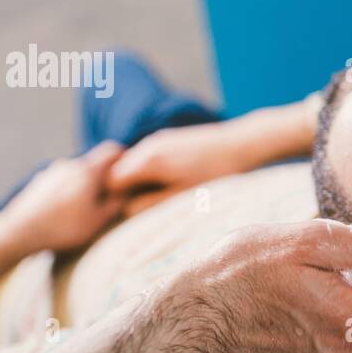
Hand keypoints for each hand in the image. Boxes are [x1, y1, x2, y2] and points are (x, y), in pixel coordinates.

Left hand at [0, 142, 126, 253]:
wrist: (19, 233)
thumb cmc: (63, 228)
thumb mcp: (98, 220)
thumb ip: (116, 203)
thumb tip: (126, 192)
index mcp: (87, 170)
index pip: (112, 150)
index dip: (125, 158)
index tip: (130, 172)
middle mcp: (69, 165)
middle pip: (94, 163)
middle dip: (105, 177)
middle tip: (110, 197)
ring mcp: (51, 172)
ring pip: (77, 173)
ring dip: (85, 185)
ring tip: (85, 209)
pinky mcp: (39, 182)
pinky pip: (62, 181)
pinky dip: (69, 191)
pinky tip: (65, 212)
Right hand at [106, 122, 250, 217]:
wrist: (241, 145)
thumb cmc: (214, 175)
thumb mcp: (180, 197)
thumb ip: (149, 204)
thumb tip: (124, 211)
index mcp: (147, 161)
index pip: (110, 182)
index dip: (114, 199)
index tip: (125, 214)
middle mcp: (147, 146)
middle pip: (118, 171)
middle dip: (124, 190)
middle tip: (140, 209)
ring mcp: (158, 139)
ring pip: (134, 163)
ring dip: (138, 181)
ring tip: (158, 197)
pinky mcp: (169, 138)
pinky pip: (148, 156)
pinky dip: (150, 171)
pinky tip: (170, 182)